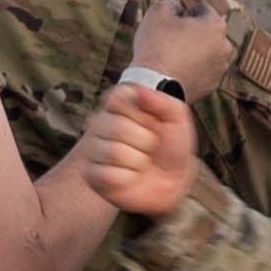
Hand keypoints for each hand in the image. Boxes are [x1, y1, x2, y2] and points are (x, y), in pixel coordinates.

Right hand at [75, 81, 201, 220]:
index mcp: (118, 105)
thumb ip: (162, 101)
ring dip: (138, 160)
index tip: (152, 121)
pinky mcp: (93, 175)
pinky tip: (131, 176)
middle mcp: (100, 124)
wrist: (174, 178)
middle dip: (145, 140)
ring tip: (141, 161)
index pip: (117, 98)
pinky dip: (129, 178)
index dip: (141, 113)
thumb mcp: (177, 118)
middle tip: (149, 145)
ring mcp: (94, 150)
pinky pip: (109, 176)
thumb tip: (139, 91)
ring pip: (114, 153)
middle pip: (118, 128)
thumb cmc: (172, 145)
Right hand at [126, 2, 231, 97]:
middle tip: (169, 41)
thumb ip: (171, 4)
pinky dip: (192, 69)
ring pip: (205, 52)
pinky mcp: (212, 85)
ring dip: (193, 51)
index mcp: (216, 25)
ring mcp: (220, 68)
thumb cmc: (156, 45)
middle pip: (205, 32)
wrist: (154, 85)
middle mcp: (224, 46)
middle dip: (191, 33)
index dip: (182, 14)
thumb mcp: (157, 12)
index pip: (201, 10)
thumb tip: (178, 8)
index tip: (170, 24)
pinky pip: (202, 71)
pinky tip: (175, 72)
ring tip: (171, 57)